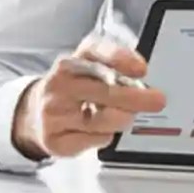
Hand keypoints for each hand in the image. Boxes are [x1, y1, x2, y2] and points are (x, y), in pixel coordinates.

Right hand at [11, 34, 166, 159]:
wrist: (35, 113)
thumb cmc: (74, 87)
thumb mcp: (90, 69)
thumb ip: (116, 69)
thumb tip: (145, 84)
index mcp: (72, 60)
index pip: (95, 53)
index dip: (120, 58)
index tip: (141, 68)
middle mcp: (60, 83)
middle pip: (105, 91)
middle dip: (136, 97)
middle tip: (158, 100)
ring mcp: (54, 111)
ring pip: (103, 119)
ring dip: (123, 118)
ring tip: (127, 115)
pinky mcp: (54, 138)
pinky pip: (95, 139)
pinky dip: (105, 135)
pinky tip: (98, 128)